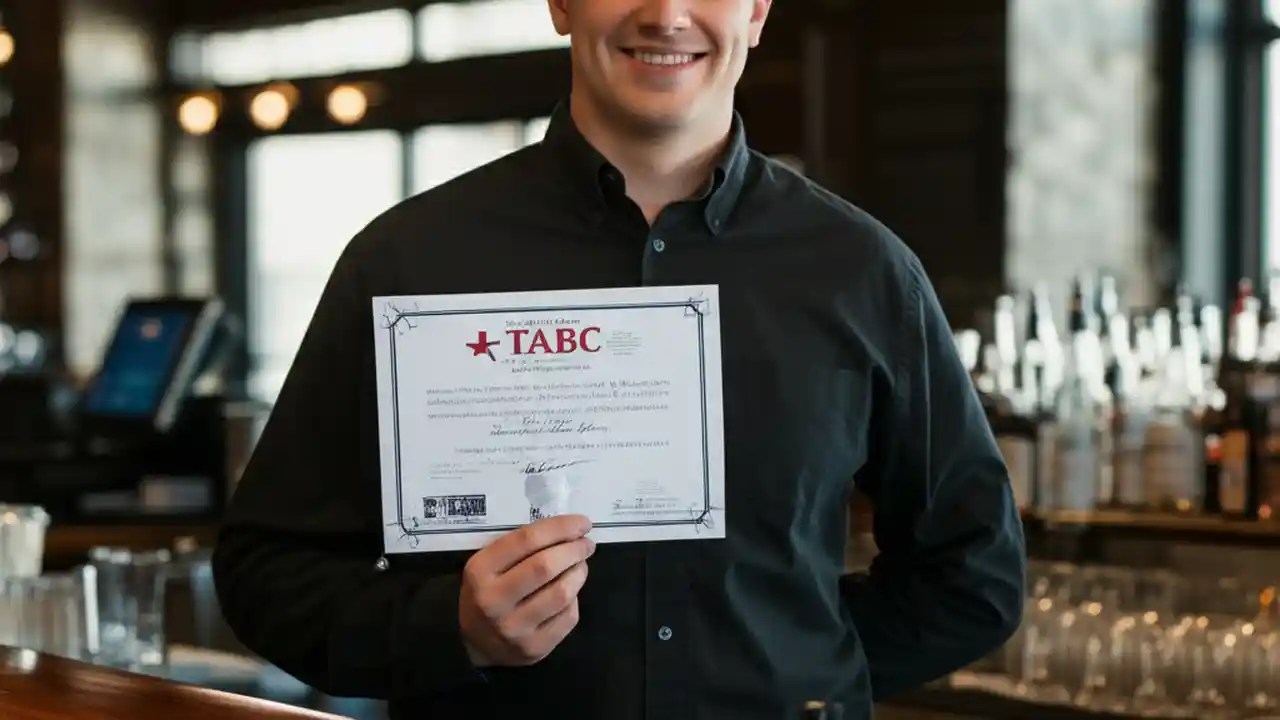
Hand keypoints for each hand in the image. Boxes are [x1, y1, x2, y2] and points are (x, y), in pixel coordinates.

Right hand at [459, 514, 594, 666]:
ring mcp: (514, 628)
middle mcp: (494, 601)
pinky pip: (568, 616)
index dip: (560, 527)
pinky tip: (570, 592)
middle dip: (574, 550)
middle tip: (586, 544)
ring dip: (579, 572)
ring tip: (580, 565)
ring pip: (562, 592)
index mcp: (480, 571)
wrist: (474, 644)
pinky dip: (575, 598)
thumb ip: (519, 547)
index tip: (582, 523)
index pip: (526, 540)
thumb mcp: (488, 564)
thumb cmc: (486, 592)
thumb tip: (567, 530)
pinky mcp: (534, 648)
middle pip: (545, 566)